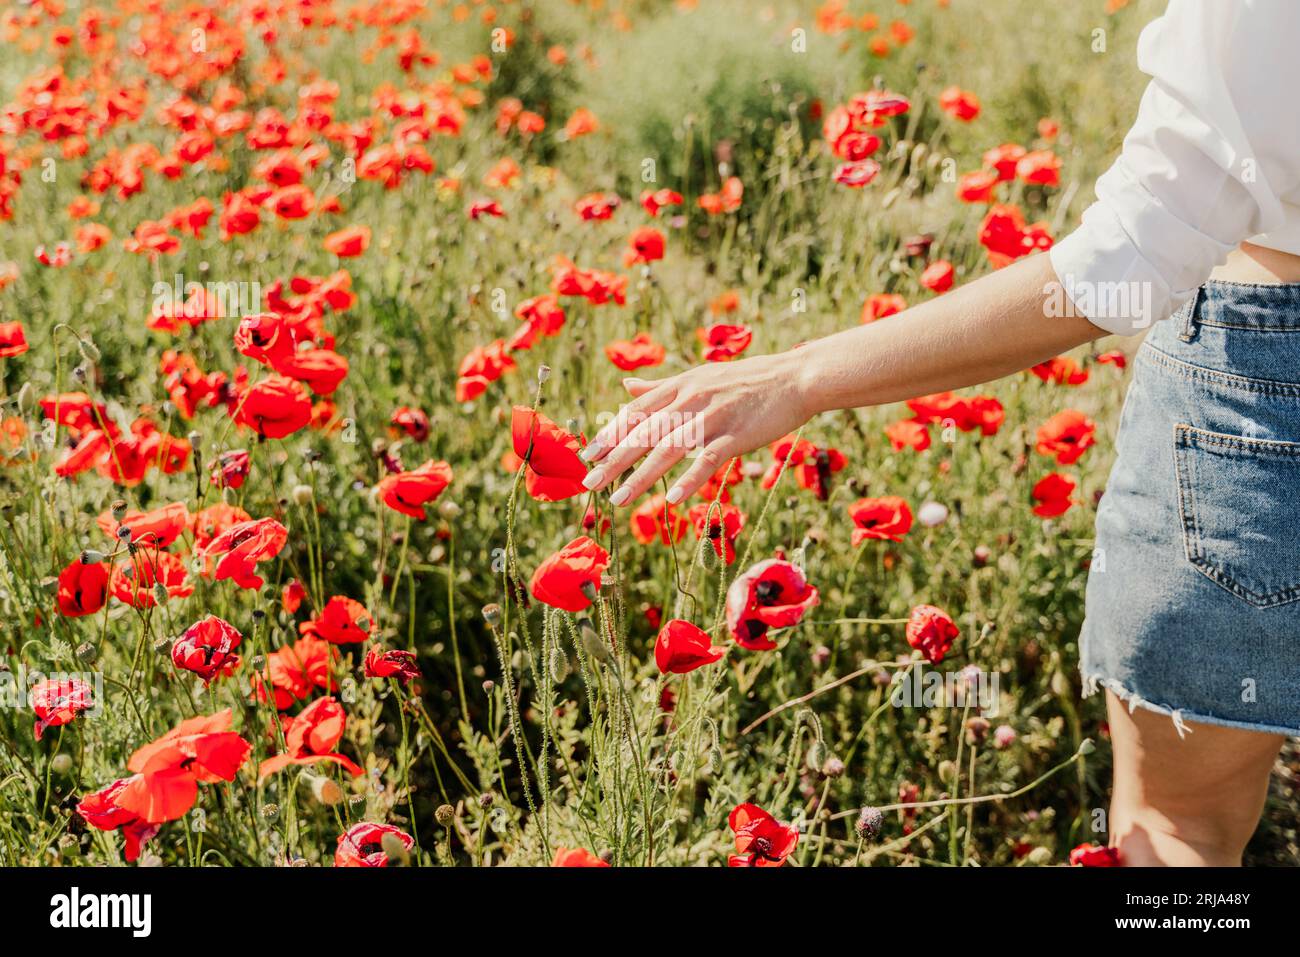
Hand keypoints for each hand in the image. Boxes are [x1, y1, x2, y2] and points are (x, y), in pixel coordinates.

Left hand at [579, 349, 818, 506]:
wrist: (795, 377)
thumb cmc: (747, 381)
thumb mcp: (698, 376)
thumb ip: (660, 386)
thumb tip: (625, 387)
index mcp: (680, 385)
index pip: (636, 411)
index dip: (610, 433)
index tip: (587, 454)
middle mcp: (691, 399)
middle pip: (645, 432)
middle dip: (613, 459)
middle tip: (588, 483)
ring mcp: (714, 417)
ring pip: (669, 449)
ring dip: (640, 476)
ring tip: (617, 498)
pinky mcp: (738, 434)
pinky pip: (708, 459)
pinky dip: (690, 479)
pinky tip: (672, 499)